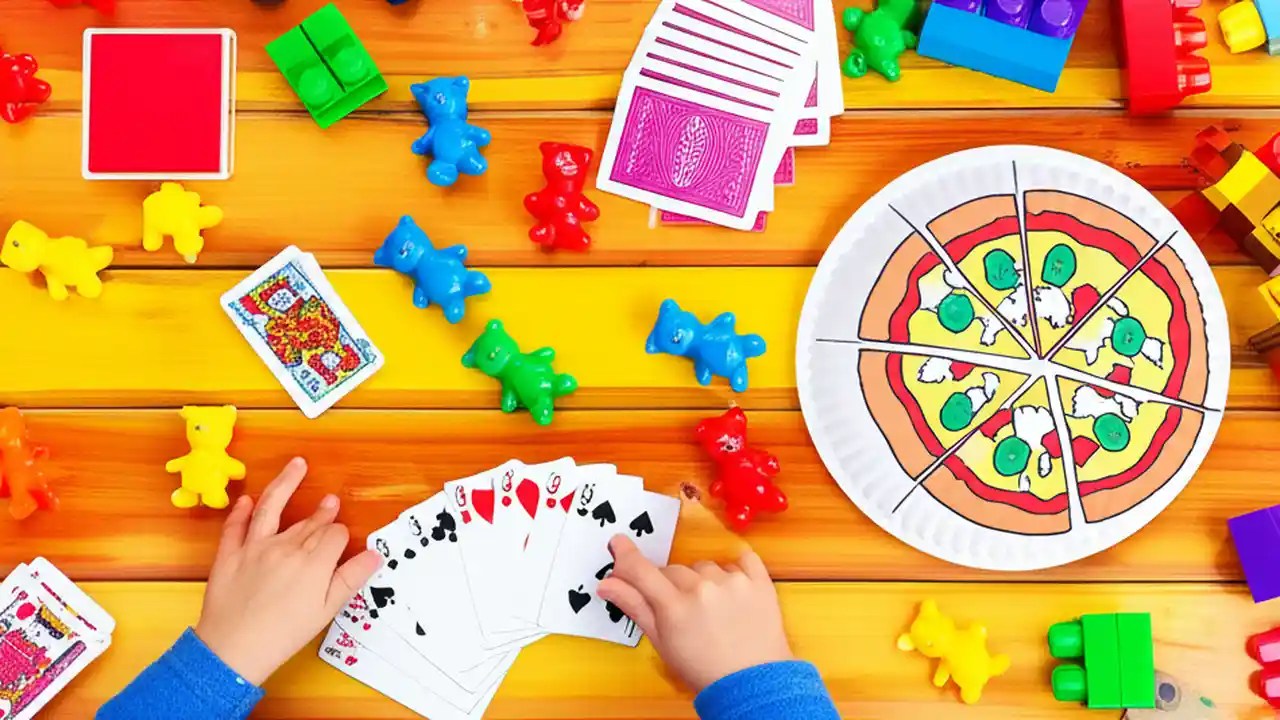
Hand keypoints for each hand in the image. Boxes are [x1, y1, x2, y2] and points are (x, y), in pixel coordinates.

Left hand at [194, 457, 381, 684]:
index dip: (341, 536)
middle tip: (331, 501)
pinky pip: (235, 526)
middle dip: (323, 512)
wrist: (233, 651)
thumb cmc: (283, 635)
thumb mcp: (326, 611)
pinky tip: (248, 499)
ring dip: (286, 484)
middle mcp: (286, 547)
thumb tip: (374, 555)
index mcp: (313, 562)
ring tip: (297, 465)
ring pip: (273, 508)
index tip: (343, 541)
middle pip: (310, 523)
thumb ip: (350, 578)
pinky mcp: (229, 555)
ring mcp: (255, 548)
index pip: (335, 535)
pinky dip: (241, 511)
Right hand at [596, 535, 792, 691]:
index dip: (626, 556)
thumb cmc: (704, 669)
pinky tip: (732, 593)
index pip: (641, 570)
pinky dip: (734, 571)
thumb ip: (635, 607)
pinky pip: (740, 559)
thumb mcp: (663, 642)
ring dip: (703, 580)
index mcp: (675, 607)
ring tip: (711, 610)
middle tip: (680, 610)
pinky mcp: (759, 581)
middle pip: (673, 570)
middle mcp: (702, 588)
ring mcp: (733, 582)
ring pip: (704, 566)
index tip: (618, 544)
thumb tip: (607, 585)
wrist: (751, 683)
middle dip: (670, 585)